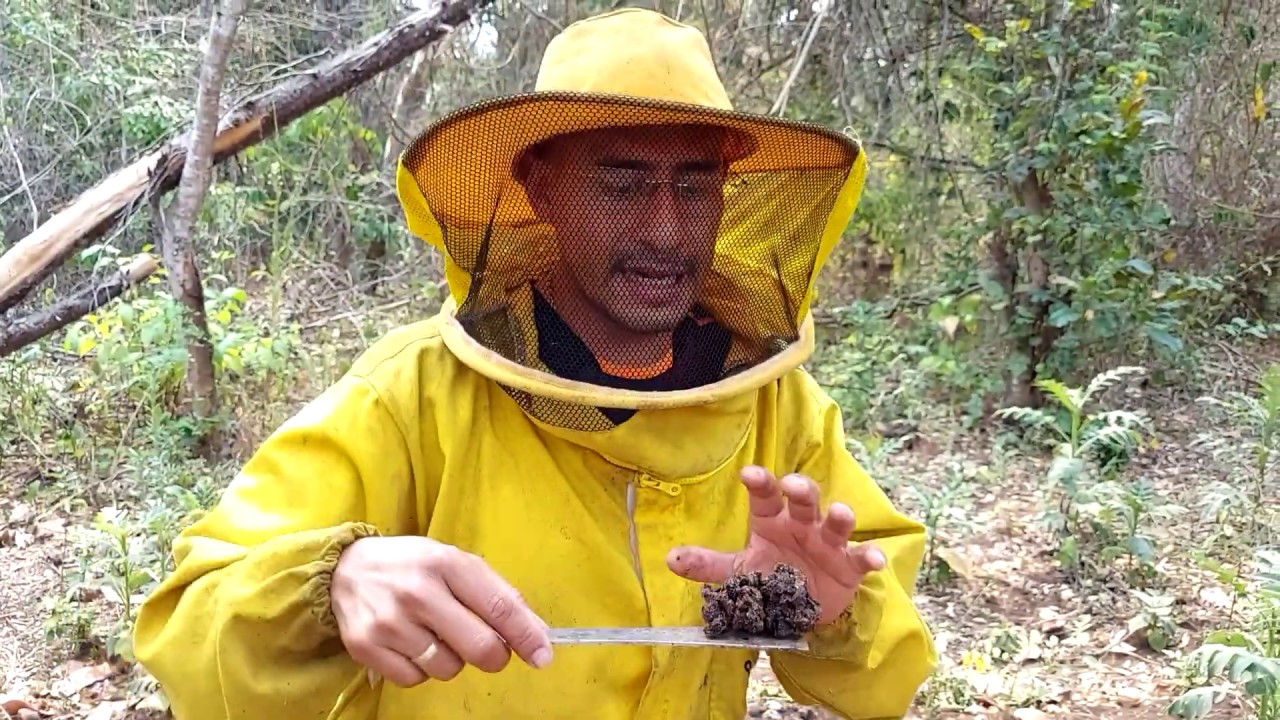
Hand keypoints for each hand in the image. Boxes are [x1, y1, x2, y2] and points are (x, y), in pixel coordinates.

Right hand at [331, 535, 552, 686]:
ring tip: (435, 634)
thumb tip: (537, 632)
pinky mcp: (366, 648)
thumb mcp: (456, 562)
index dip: (527, 637)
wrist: (346, 569)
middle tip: (488, 647)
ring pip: (448, 668)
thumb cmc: (413, 565)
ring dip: (452, 659)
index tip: (543, 656)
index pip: (499, 607)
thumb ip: (497, 594)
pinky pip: (415, 680)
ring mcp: (389, 622)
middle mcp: (418, 592)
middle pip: (480, 648)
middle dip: (494, 655)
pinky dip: (421, 669)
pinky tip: (411, 643)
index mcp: (446, 563)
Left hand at [666, 465, 885, 626]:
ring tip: (840, 513)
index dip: (760, 483)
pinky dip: (869, 557)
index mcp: (772, 521)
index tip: (750, 473)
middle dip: (802, 490)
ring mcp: (829, 543)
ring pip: (837, 522)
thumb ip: (708, 565)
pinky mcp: (850, 566)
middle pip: (805, 498)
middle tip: (794, 486)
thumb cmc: (770, 574)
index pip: (764, 496)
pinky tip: (874, 560)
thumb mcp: (739, 571)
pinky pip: (862, 558)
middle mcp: (802, 524)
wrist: (802, 607)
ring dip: (840, 516)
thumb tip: (671, 558)